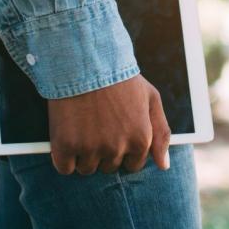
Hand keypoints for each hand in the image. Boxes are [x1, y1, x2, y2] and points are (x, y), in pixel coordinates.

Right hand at [48, 74, 170, 174]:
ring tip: (82, 127)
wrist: (85, 60)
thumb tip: (164, 166)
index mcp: (141, 140)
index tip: (114, 131)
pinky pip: (65, 168)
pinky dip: (64, 157)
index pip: (132, 164)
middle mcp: (117, 148)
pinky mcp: (66, 146)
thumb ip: (161, 133)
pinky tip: (66, 136)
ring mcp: (91, 149)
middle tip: (97, 123)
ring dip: (83, 155)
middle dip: (104, 150)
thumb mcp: (151, 98)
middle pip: (109, 167)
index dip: (123, 149)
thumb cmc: (120, 78)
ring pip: (86, 169)